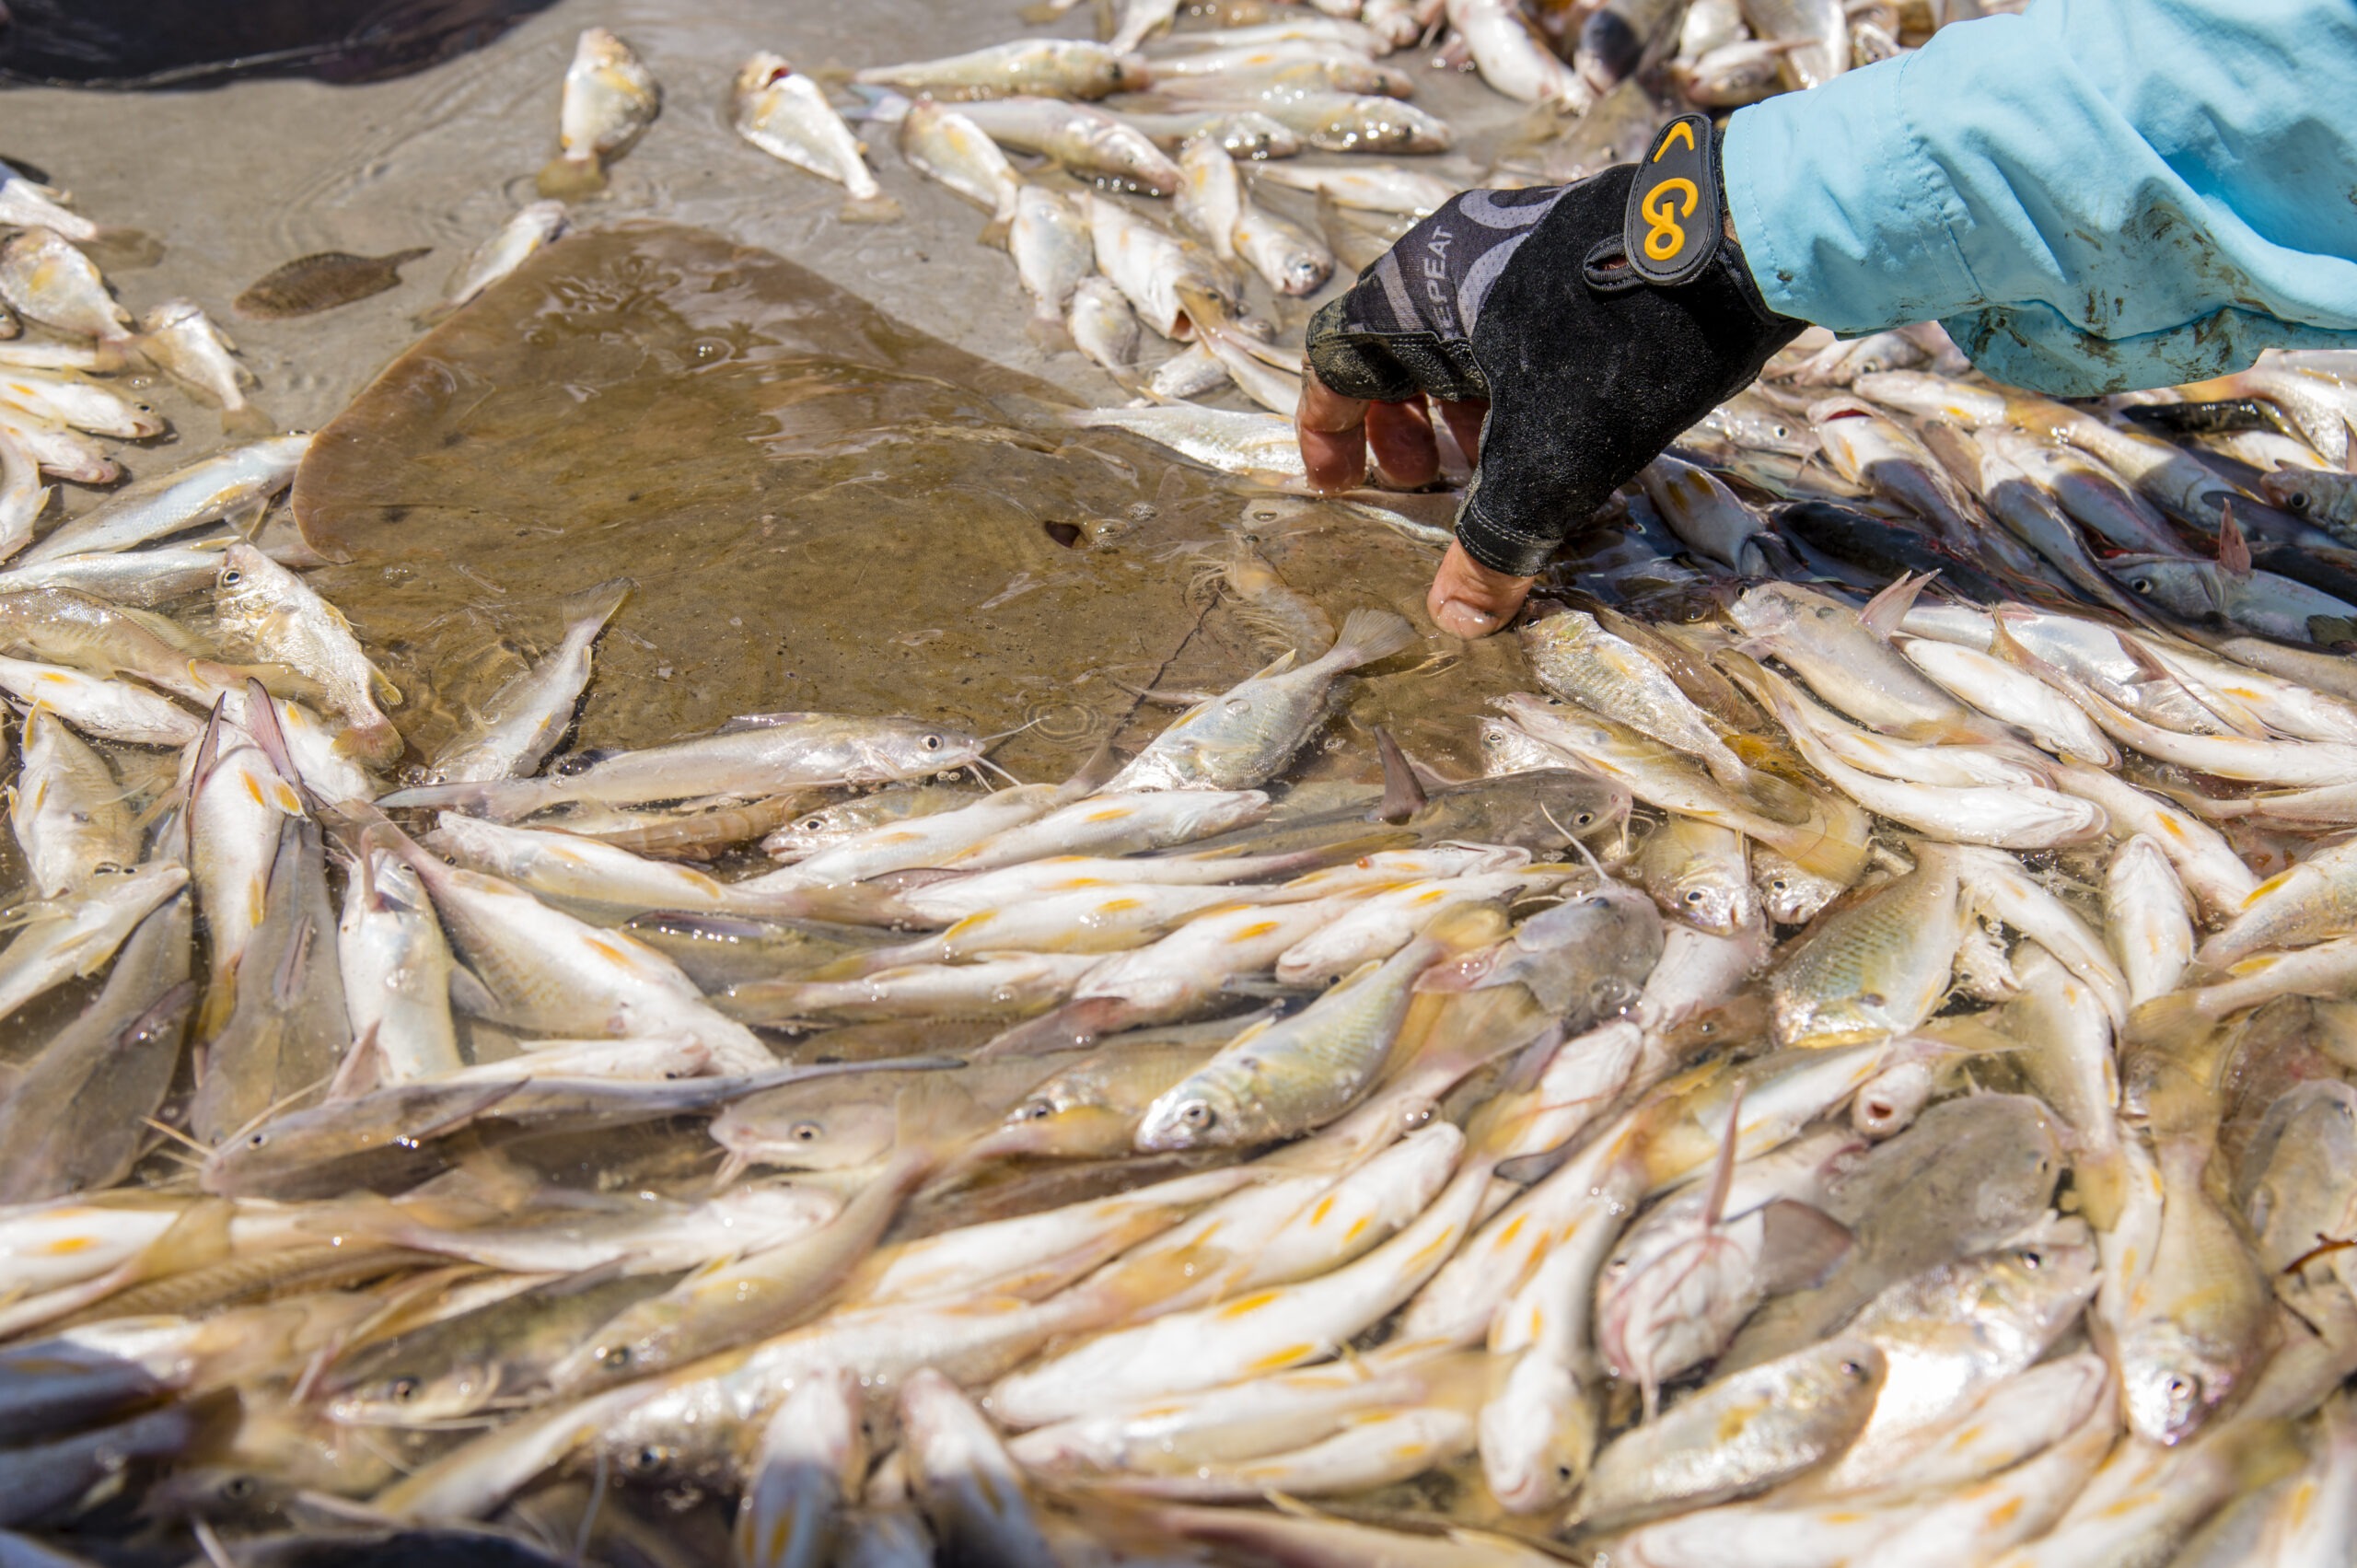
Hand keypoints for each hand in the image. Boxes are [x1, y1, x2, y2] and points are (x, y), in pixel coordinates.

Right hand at [1296, 113, 1805, 634]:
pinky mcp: (1578, 238)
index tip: (1339, 488)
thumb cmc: (1619, 348)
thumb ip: (1494, 544)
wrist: (1743, 240)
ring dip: (1461, 405)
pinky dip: (1512, 375)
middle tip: (1423, 484)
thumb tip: (1455, 621)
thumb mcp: (1550, 463)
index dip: (1326, 432)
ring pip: (1459, 334)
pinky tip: (1559, 420)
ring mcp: (1518, 236)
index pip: (1332, 361)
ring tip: (1494, 462)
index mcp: (1415, 295)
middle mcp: (1454, 254)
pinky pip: (1513, 317)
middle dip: (1400, 427)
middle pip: (1393, 349)